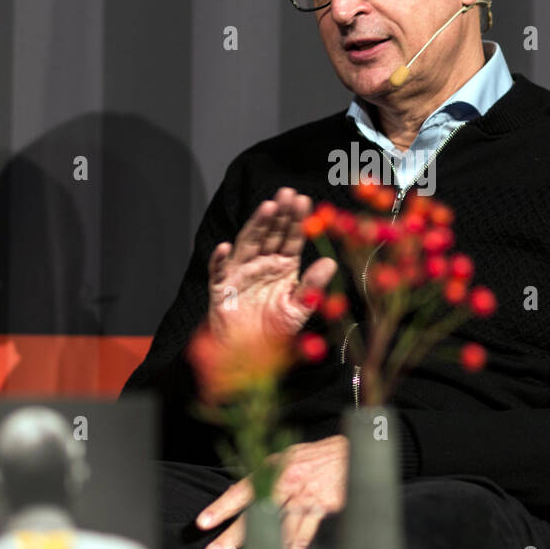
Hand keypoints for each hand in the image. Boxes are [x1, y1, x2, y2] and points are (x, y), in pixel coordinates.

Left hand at [197, 435, 349, 548]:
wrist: (348, 452)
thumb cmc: (312, 456)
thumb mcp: (283, 457)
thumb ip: (262, 477)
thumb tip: (235, 493)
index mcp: (274, 467)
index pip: (243, 490)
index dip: (222, 506)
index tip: (204, 522)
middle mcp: (288, 482)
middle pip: (256, 513)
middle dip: (234, 536)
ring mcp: (306, 497)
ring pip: (278, 530)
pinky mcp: (322, 509)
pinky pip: (303, 536)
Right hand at [208, 187, 336, 343]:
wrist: (250, 355)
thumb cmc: (275, 331)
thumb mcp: (299, 308)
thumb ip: (313, 286)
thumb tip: (330, 262)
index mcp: (283, 266)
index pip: (291, 238)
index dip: (296, 220)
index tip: (303, 200)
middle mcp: (262, 264)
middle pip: (270, 234)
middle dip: (278, 214)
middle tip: (287, 193)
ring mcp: (240, 273)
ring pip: (247, 244)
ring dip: (256, 225)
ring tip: (267, 207)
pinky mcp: (221, 288)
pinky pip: (219, 271)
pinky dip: (220, 259)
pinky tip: (225, 247)